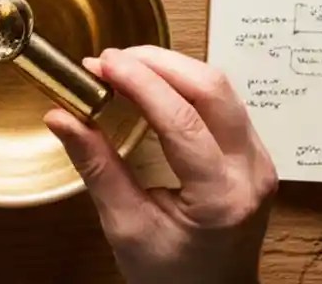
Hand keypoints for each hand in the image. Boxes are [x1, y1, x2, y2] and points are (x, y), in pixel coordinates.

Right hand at [45, 47, 277, 283]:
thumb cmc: (174, 277)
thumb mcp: (126, 227)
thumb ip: (96, 167)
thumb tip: (62, 118)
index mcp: (221, 197)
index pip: (183, 120)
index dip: (140, 82)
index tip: (103, 63)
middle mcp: (251, 172)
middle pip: (213, 89)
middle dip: (158, 62)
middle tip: (111, 60)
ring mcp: (259, 160)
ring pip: (221, 89)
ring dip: (172, 69)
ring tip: (125, 69)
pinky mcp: (254, 154)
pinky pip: (224, 103)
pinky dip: (185, 86)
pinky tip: (152, 87)